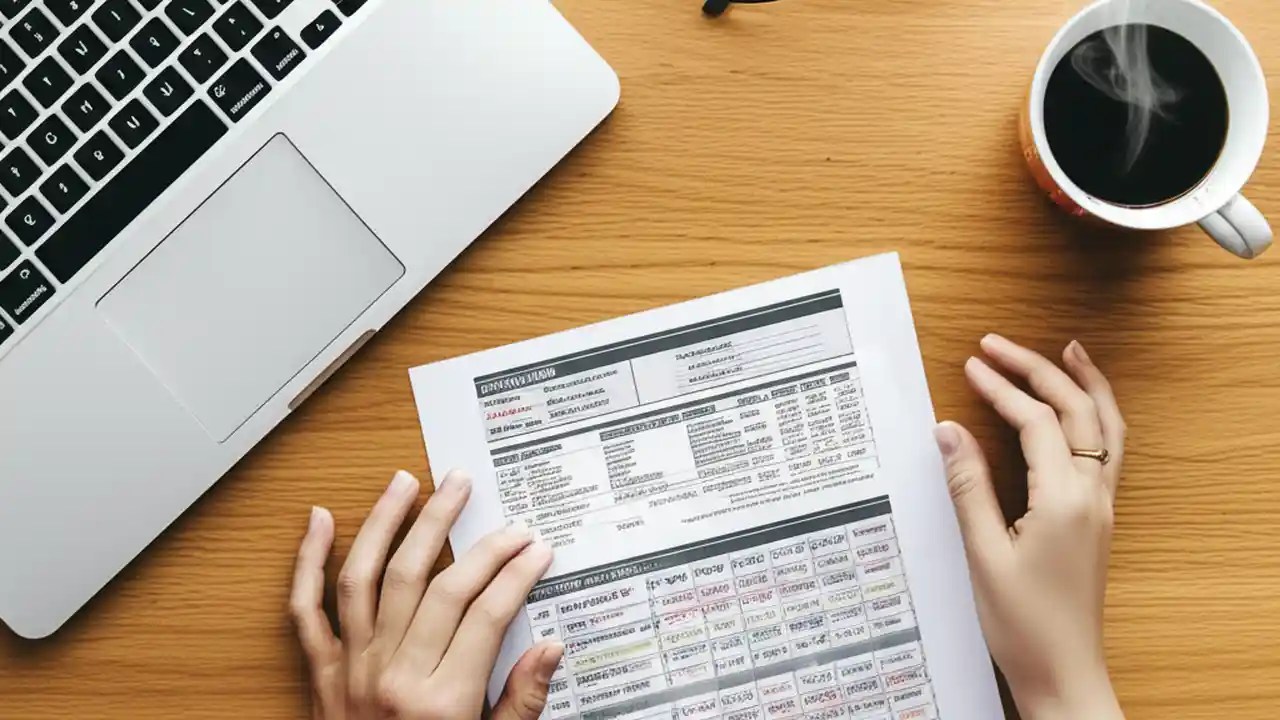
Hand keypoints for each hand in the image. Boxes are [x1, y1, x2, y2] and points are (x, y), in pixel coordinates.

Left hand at [291, 469, 559, 719]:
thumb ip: (521, 702)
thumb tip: (550, 648)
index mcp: (440, 703)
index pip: (487, 615)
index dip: (516, 573)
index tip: (536, 547)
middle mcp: (392, 677)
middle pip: (437, 584)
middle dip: (472, 537)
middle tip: (489, 501)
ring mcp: (350, 670)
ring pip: (370, 577)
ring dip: (391, 523)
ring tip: (412, 482)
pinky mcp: (318, 673)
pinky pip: (306, 609)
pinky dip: (307, 562)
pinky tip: (319, 520)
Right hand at [935, 336, 1125, 719]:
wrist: (1062, 672)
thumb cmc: (1022, 624)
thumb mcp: (983, 554)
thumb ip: (967, 488)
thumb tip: (948, 432)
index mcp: (1064, 500)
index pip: (1036, 422)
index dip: (1002, 389)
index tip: (971, 367)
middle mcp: (1092, 495)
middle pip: (1076, 410)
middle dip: (1039, 369)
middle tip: (999, 344)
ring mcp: (1101, 506)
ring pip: (1106, 425)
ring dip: (1085, 383)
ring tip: (1067, 350)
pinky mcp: (1098, 518)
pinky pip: (1109, 449)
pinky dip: (1097, 415)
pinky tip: (1078, 407)